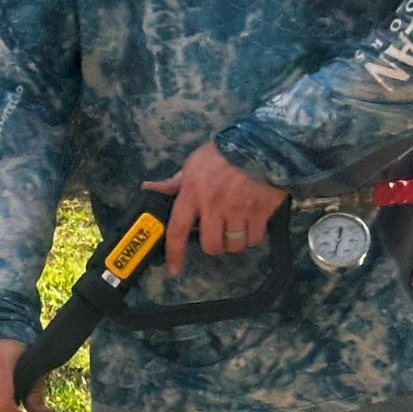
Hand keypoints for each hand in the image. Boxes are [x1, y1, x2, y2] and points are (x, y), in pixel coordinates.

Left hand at [144, 141, 286, 273]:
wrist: (263, 142)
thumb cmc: (224, 152)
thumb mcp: (195, 162)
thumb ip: (175, 182)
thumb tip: (150, 188)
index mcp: (193, 191)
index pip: (177, 229)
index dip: (174, 253)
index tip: (174, 268)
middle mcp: (213, 204)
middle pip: (210, 245)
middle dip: (214, 244)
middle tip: (218, 232)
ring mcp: (238, 209)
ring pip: (234, 245)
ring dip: (235, 241)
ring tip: (237, 226)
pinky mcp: (260, 212)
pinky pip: (254, 239)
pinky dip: (253, 236)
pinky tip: (252, 222)